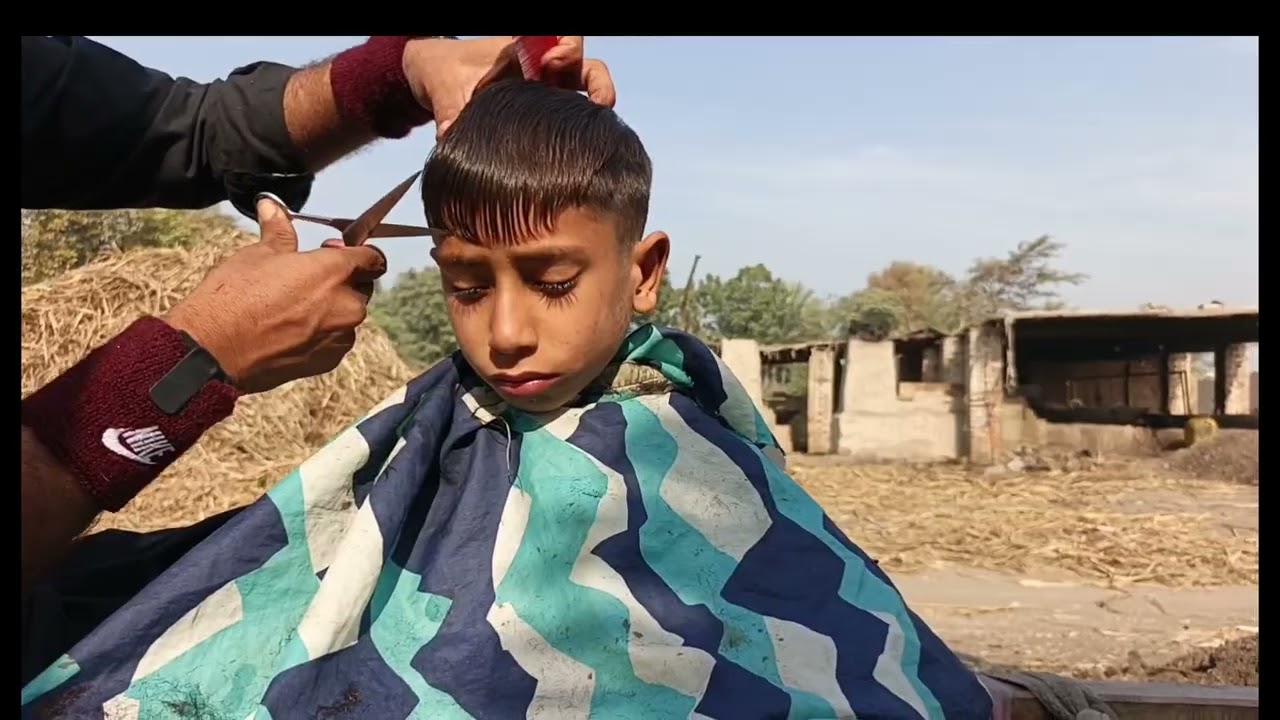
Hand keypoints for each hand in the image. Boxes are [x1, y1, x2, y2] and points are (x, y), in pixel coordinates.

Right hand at [162, 198, 386, 393]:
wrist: (215, 350)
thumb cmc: (236, 297)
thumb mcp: (258, 254)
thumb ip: (279, 231)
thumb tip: (272, 206)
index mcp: (335, 272)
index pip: (372, 259)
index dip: (356, 252)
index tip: (335, 251)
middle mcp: (347, 305)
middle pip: (361, 287)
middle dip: (342, 280)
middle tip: (309, 277)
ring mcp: (339, 336)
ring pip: (347, 315)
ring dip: (332, 308)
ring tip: (294, 306)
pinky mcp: (328, 361)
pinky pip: (334, 340)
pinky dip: (321, 333)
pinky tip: (291, 329)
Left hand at [404, 36, 616, 137]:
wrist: (434, 82)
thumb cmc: (443, 73)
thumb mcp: (444, 87)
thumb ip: (450, 109)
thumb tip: (450, 134)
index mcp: (521, 52)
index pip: (561, 37)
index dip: (568, 46)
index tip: (553, 61)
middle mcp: (540, 71)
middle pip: (587, 68)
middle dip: (597, 82)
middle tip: (597, 102)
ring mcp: (544, 95)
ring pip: (584, 97)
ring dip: (595, 111)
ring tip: (595, 132)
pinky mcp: (541, 118)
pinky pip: (569, 122)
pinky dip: (579, 134)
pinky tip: (576, 155)